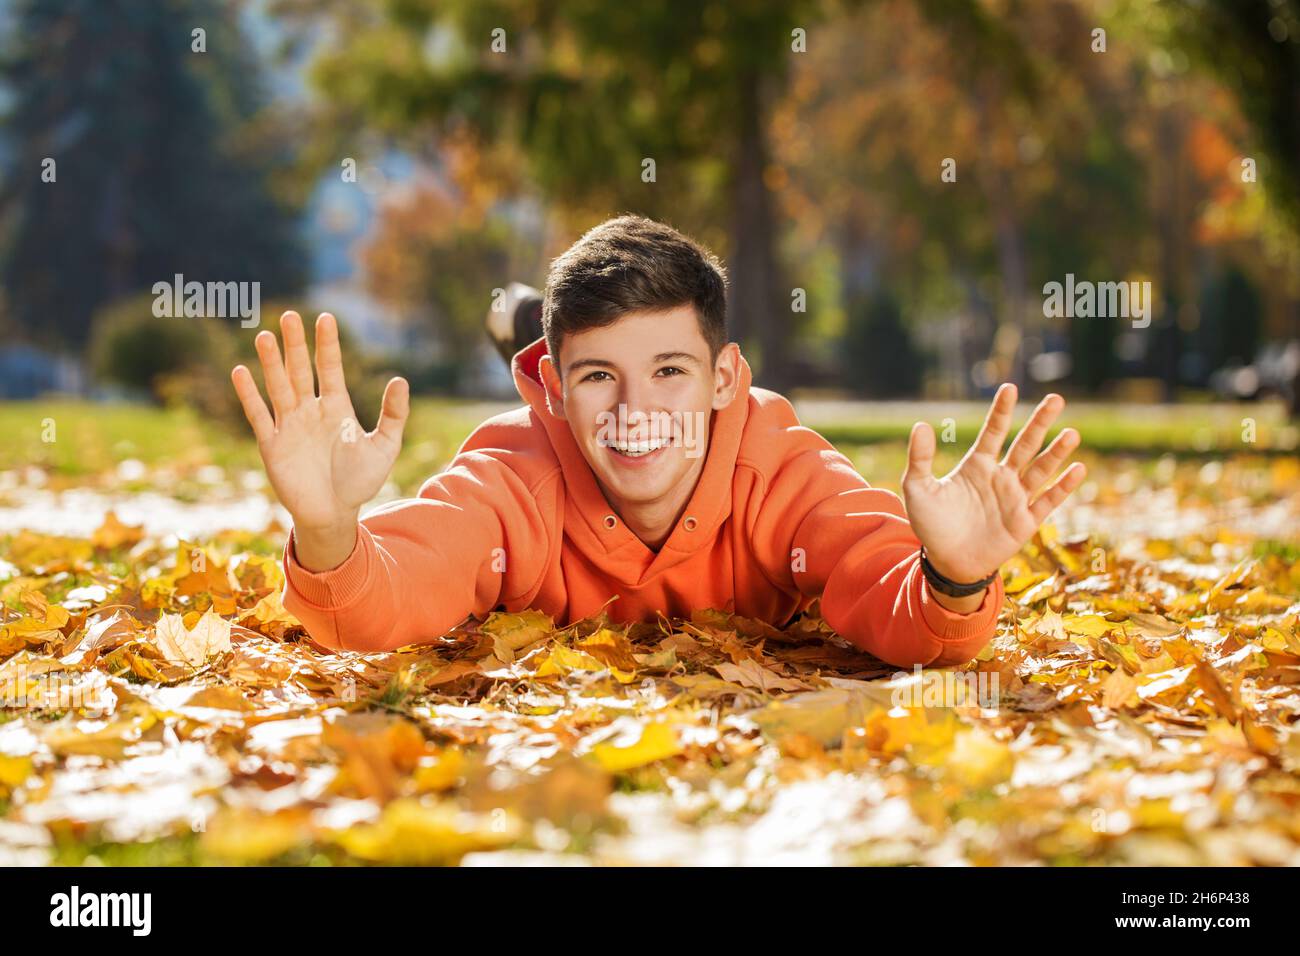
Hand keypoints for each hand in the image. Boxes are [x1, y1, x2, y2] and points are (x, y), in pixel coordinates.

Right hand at [231, 311, 408, 566]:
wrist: (335, 514)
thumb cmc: (360, 482)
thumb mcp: (385, 446)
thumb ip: (394, 415)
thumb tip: (400, 380)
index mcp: (337, 408)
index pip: (329, 369)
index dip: (327, 345)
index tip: (325, 318)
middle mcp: (310, 411)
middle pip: (300, 371)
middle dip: (295, 346)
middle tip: (289, 316)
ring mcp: (289, 426)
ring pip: (278, 387)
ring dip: (271, 363)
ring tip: (264, 336)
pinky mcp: (272, 444)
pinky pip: (259, 415)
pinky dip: (249, 395)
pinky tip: (241, 372)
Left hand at [901, 383, 1085, 586]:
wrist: (947, 563)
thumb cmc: (932, 525)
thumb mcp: (918, 490)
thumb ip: (920, 459)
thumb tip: (920, 425)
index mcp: (977, 465)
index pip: (993, 432)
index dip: (1001, 411)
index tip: (1009, 387)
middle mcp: (1000, 477)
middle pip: (1024, 444)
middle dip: (1039, 422)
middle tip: (1056, 399)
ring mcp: (1015, 498)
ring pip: (1040, 469)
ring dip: (1056, 452)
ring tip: (1071, 433)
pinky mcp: (1026, 521)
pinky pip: (1048, 501)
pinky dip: (1062, 486)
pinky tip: (1077, 469)